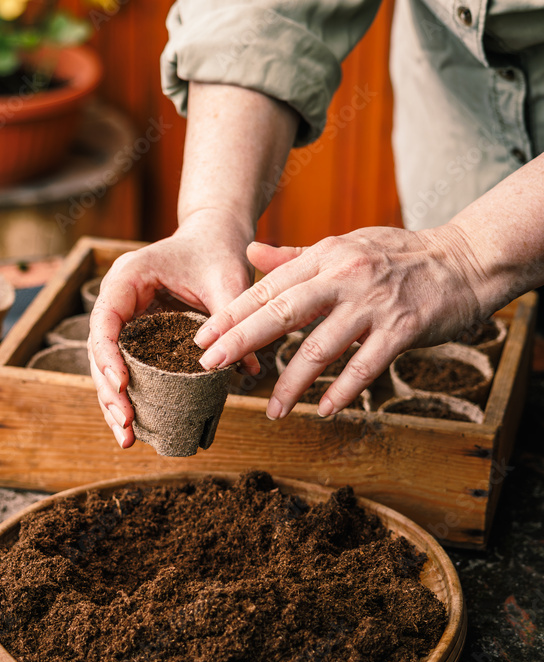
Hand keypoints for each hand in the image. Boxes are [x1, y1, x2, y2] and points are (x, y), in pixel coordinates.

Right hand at [88, 219, 257, 448]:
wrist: (215, 238)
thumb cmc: (217, 250)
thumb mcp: (226, 277)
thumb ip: (231, 316)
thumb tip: (247, 366)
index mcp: (126, 278)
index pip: (104, 320)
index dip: (107, 355)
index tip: (122, 384)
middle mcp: (117, 302)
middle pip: (99, 352)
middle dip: (109, 391)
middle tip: (125, 424)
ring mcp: (125, 321)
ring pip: (107, 367)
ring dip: (114, 403)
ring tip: (127, 438)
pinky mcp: (138, 338)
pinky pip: (127, 370)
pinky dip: (130, 398)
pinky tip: (136, 427)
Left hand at [195, 225, 485, 418]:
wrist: (466, 259)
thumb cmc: (399, 254)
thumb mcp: (343, 244)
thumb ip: (294, 256)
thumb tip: (249, 252)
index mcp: (324, 256)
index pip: (267, 287)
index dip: (232, 314)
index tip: (202, 337)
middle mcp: (343, 277)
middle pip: (281, 313)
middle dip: (241, 342)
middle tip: (209, 366)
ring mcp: (373, 304)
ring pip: (320, 348)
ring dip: (291, 383)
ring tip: (272, 410)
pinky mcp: (403, 328)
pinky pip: (365, 365)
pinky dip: (343, 390)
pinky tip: (324, 409)